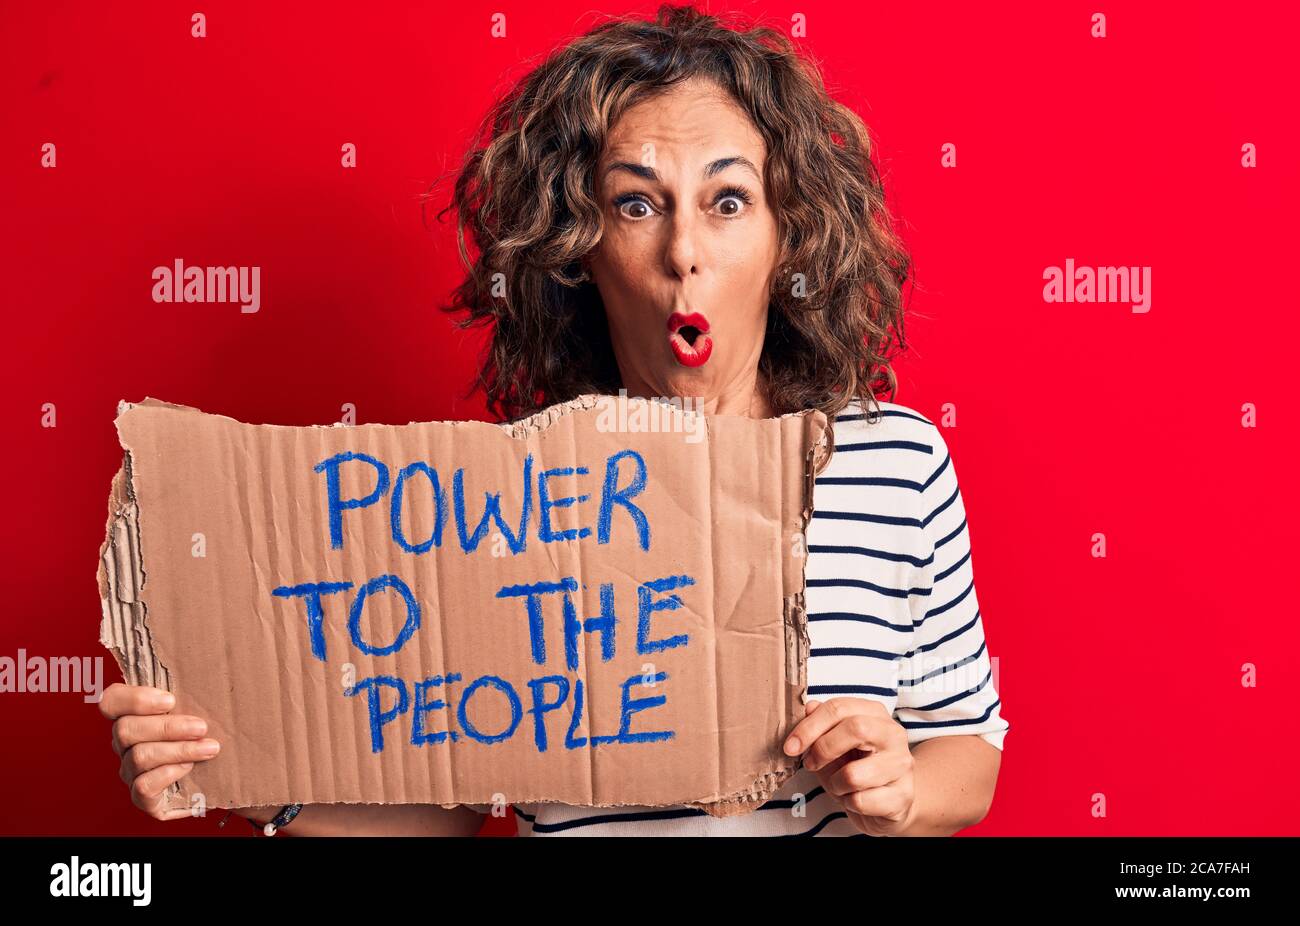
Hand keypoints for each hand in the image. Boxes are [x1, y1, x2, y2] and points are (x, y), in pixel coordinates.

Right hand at [98, 682, 220, 820]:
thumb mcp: (203, 708)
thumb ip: (195, 689)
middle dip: (168, 727)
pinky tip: (189, 769)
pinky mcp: (142, 798)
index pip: (111, 700)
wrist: (225, 778)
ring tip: (209, 748)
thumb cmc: (211, 734)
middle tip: (201, 727)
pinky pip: (143, 786)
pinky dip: (168, 774)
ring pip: (139, 756)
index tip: (170, 700)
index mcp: (134, 716)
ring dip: (178, 750)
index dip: (134, 699)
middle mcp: (125, 744)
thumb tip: (215, 655)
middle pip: (126, 729)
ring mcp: (131, 771)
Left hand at [783, 697, 917, 835]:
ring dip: (835, 784)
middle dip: (823, 749)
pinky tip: (855, 799)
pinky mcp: (903, 795)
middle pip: (856, 729)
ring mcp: (902, 765)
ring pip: (854, 774)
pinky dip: (848, 803)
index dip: (809, 727)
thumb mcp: (834, 744)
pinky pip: (861, 801)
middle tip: (810, 763)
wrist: (890, 802)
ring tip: (839, 785)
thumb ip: (821, 725)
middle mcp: (893, 734)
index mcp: (875, 714)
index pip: (839, 708)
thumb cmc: (858, 768)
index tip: (791, 746)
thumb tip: (809, 707)